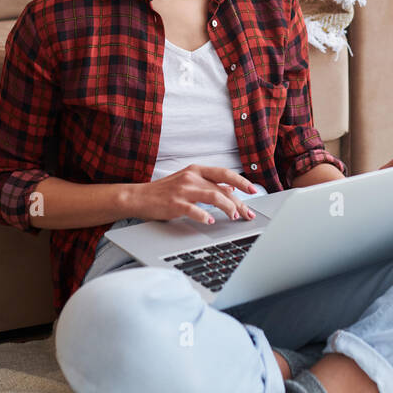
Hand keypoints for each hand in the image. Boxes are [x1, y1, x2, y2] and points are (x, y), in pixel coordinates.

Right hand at [129, 165, 259, 225]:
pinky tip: (211, 222)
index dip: (242, 181)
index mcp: (196, 170)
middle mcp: (191, 177)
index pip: (225, 174)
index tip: (254, 190)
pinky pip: (194, 210)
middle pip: (222, 188)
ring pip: (213, 196)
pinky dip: (205, 216)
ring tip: (233, 217)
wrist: (139, 197)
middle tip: (248, 214)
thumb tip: (231, 191)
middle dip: (239, 203)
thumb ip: (208, 185)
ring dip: (227, 208)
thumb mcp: (188, 182)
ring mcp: (183, 190)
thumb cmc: (165, 192)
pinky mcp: (175, 203)